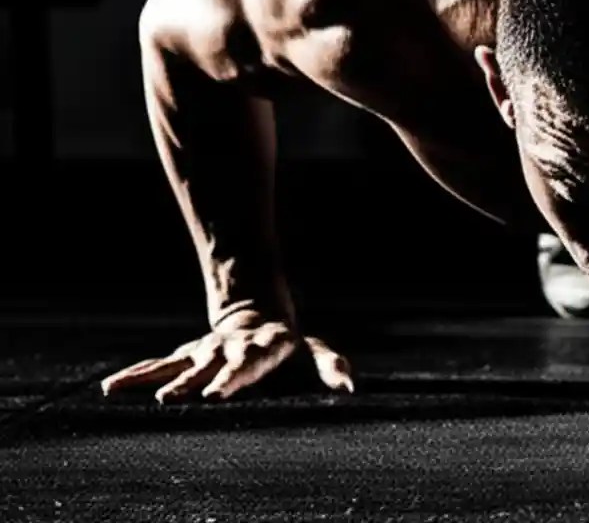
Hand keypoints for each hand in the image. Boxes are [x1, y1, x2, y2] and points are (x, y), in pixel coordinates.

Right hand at [100, 311, 353, 402]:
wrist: (259, 315)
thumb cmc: (291, 348)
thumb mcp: (313, 354)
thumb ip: (330, 368)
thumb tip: (350, 389)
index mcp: (260, 349)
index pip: (246, 365)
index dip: (231, 379)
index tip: (214, 395)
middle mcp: (226, 349)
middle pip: (205, 366)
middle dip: (187, 383)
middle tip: (169, 401)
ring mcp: (202, 351)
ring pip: (174, 364)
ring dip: (150, 378)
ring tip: (120, 390)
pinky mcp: (185, 355)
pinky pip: (156, 366)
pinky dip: (134, 376)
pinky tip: (110, 388)